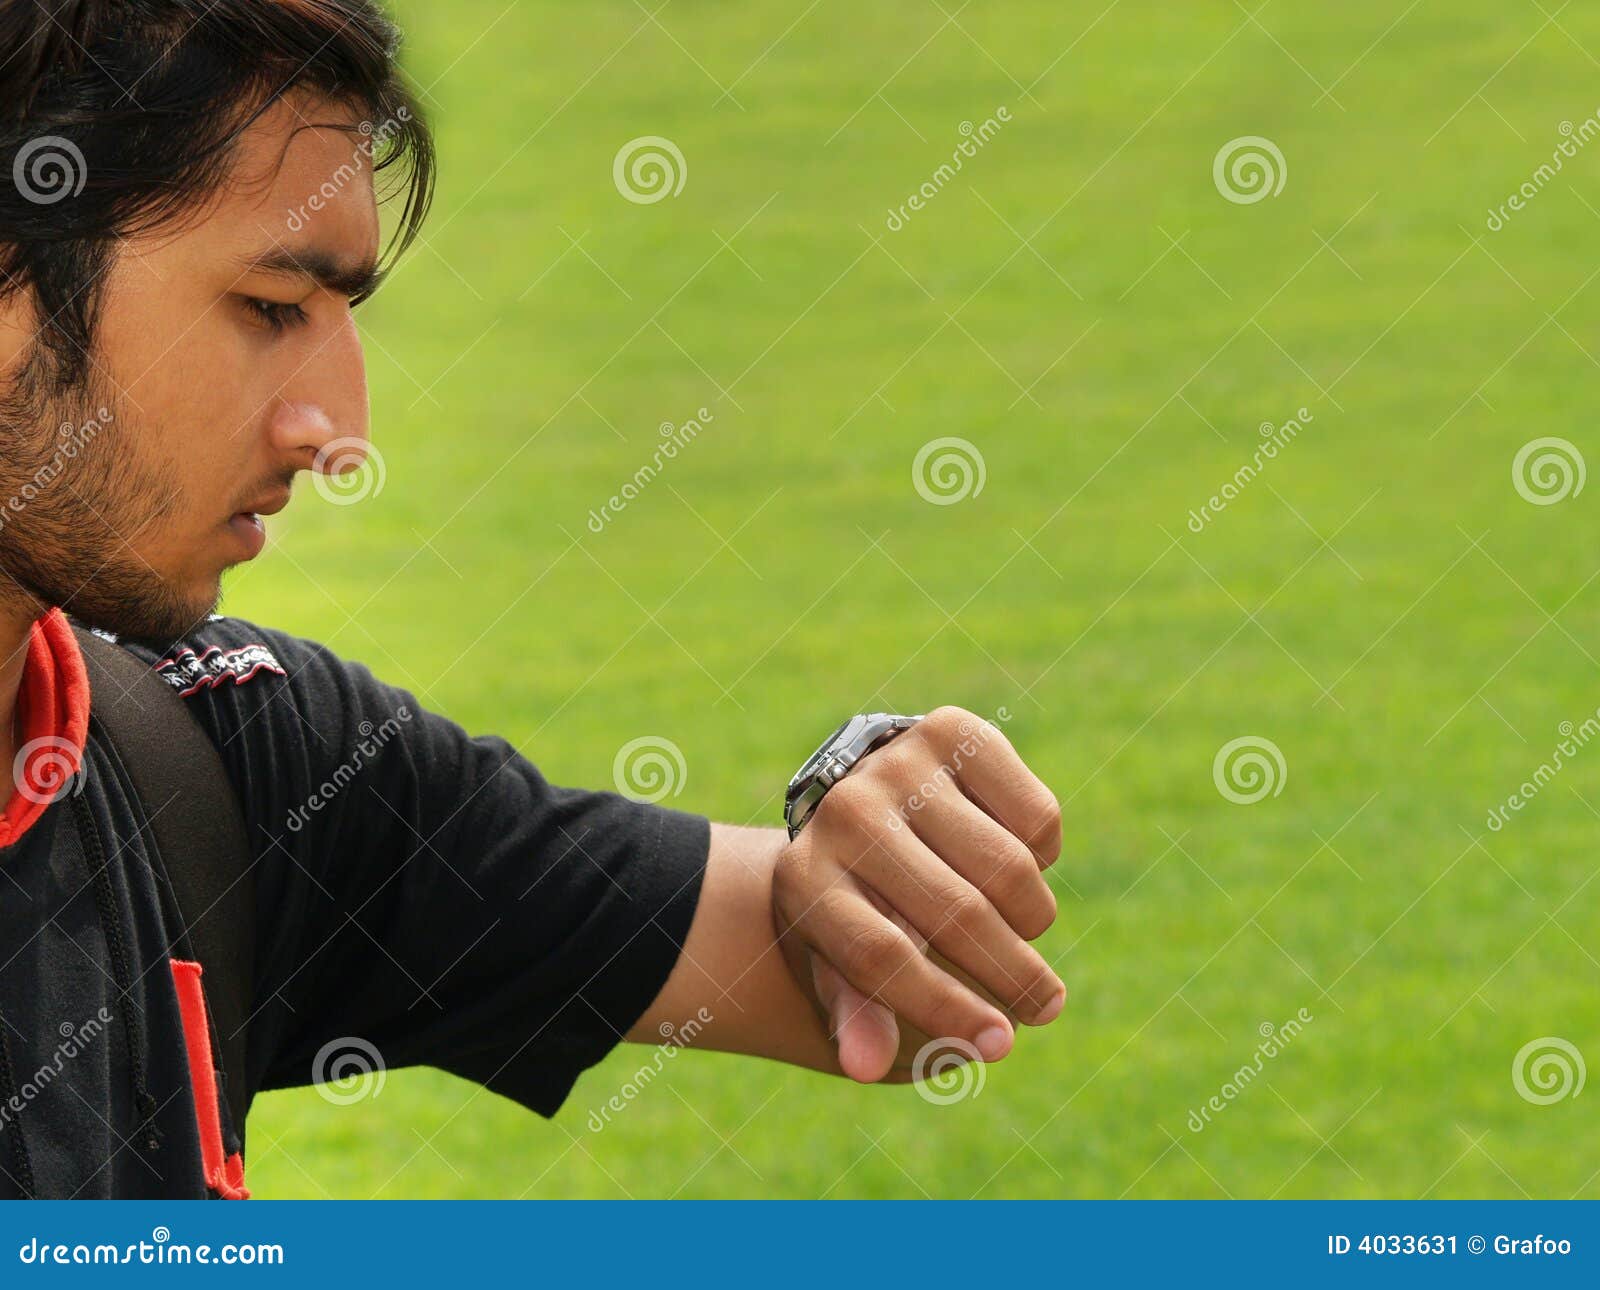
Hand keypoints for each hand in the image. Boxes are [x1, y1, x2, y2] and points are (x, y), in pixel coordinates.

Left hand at [772, 706, 1064, 1082]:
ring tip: (1024, 932)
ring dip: (1034, 918)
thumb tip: (867, 1066)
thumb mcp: (841, 964)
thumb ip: (858, 1015)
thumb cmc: (857, 907)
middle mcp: (845, 814)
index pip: (882, 957)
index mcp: (805, 880)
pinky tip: (1012, 858)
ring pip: (1009, 867)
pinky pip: (1037, 818)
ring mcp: (899, 765)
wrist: (857, 804)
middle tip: (1045, 1007)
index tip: (997, 1045)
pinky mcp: (953, 730)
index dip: (947, 1009)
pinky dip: (1043, 856)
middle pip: (957, 914)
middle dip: (1014, 976)